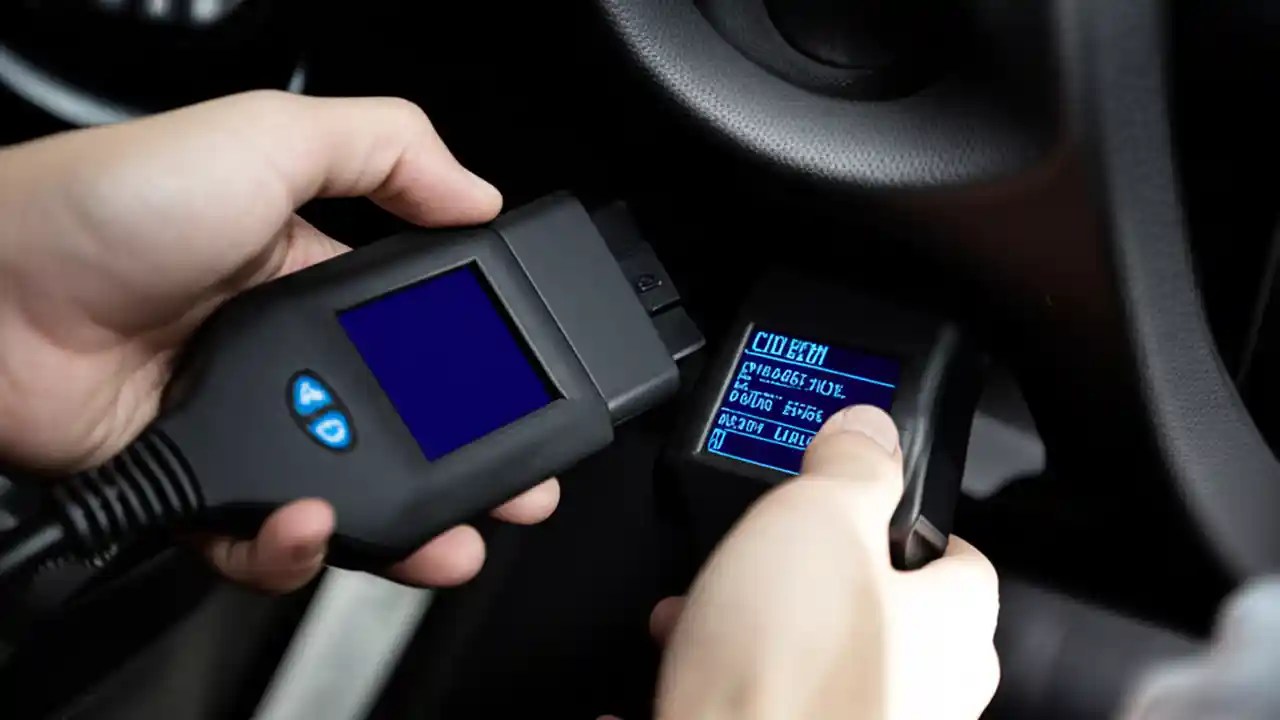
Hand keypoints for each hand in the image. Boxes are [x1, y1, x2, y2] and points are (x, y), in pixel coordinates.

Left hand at [0, 91, 559, 590]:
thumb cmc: (104, 204)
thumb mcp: (264, 138)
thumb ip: (385, 147)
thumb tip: (478, 190)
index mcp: (310, 278)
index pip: (421, 334)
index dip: (478, 369)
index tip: (528, 389)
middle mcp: (282, 360)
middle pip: (399, 427)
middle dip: (468, 467)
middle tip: (519, 492)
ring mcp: (242, 428)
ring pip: (345, 495)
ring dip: (405, 529)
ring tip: (450, 541)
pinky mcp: (194, 489)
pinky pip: (260, 541)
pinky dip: (292, 548)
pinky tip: (311, 521)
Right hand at [652, 406, 999, 719]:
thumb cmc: (788, 680)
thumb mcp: (819, 519)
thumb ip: (853, 466)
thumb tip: (869, 429)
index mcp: (950, 628)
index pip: (961, 560)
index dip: (904, 523)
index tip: (860, 505)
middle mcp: (923, 694)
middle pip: (868, 613)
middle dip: (793, 582)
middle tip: (746, 565)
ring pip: (805, 665)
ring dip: (742, 637)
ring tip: (683, 626)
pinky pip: (757, 711)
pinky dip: (714, 695)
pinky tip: (666, 692)